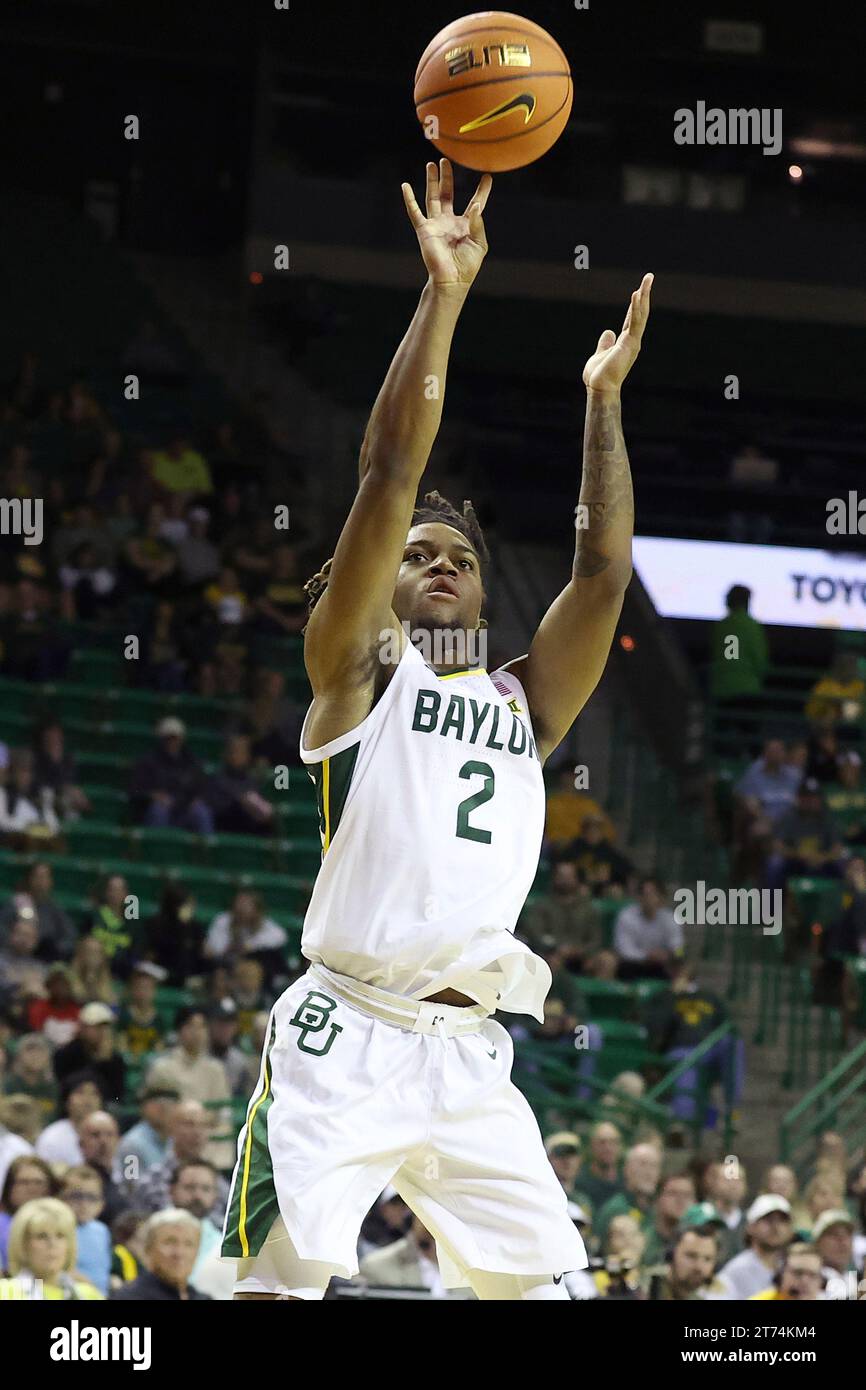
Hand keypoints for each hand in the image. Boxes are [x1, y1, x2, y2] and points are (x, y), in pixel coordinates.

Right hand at [402, 159, 491, 286]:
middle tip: (448, 160)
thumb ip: (478, 223)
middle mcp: (450, 221)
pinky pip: (415, 212)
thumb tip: (475, 204)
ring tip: (432, 164)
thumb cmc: (467, 265)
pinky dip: (409, 199)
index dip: (482, 190)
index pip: (475, 202)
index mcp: (466, 225)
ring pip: (432, 197)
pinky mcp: (424, 230)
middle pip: (448, 193)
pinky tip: (405, 186)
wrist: (451, 280)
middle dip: (448, 177)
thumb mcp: (479, 243)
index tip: (487, 176)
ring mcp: (436, 224)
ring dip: (432, 181)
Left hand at [583, 273, 652, 394]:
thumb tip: (608, 332)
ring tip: (647, 279)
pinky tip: (637, 294)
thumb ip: (605, 343)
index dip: (636, 304)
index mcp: (625, 342)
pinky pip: (635, 322)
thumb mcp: (600, 354)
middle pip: (640, 313)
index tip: (639, 290)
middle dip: (645, 294)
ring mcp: (632, 342)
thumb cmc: (599, 376)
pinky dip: (637, 308)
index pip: (633, 318)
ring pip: (640, 315)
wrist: (600, 388)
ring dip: (644, 296)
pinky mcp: (629, 344)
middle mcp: (632, 340)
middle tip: (649, 277)